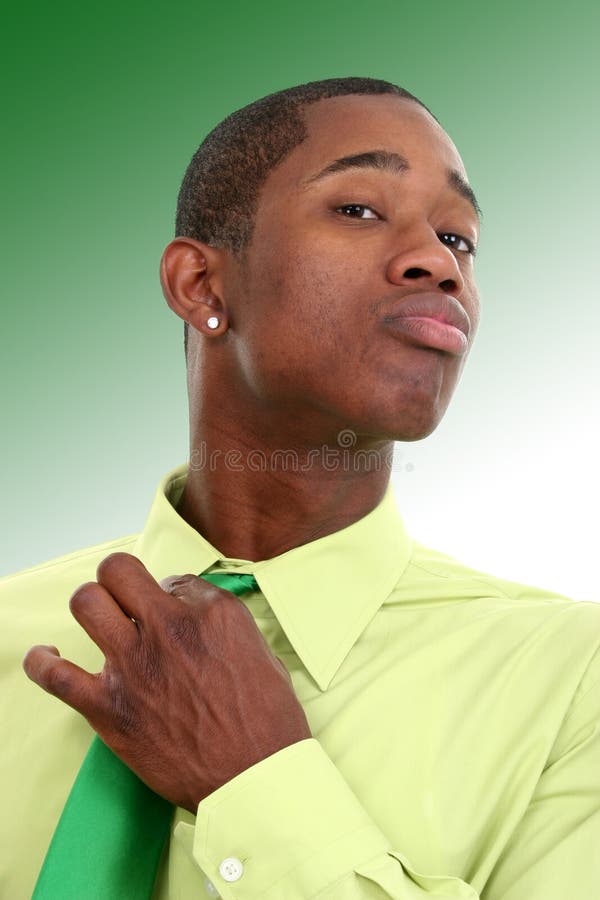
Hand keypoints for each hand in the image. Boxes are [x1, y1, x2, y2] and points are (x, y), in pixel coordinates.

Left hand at [23, 552, 311, 811]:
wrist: (254, 782)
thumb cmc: (267, 725)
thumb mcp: (263, 655)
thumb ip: (226, 627)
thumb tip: (198, 617)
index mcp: (214, 614)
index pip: (175, 579)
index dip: (170, 595)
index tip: (170, 613)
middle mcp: (170, 628)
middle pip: (119, 571)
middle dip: (120, 580)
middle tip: (126, 599)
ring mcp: (135, 665)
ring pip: (86, 603)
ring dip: (91, 607)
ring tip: (98, 620)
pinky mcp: (109, 707)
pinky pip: (54, 675)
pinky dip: (42, 663)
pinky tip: (47, 657)